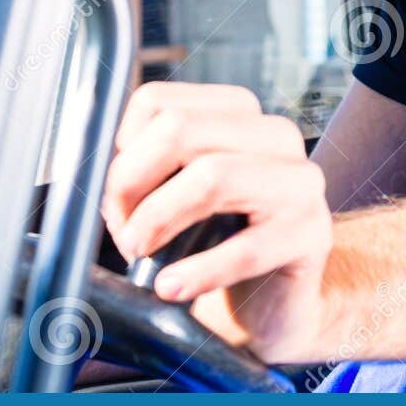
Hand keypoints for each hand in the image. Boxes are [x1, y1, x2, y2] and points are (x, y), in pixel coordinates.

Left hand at [100, 82, 332, 364]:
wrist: (281, 303)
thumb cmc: (221, 245)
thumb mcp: (178, 197)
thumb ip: (141, 174)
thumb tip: (93, 176)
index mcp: (239, 115)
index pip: (158, 103)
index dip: (120, 151)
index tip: (114, 196)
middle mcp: (275, 136)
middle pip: (179, 131)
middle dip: (131, 184)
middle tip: (121, 231)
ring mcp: (301, 182)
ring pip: (212, 175)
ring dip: (157, 221)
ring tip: (141, 255)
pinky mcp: (312, 234)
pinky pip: (246, 248)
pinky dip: (198, 271)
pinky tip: (172, 287)